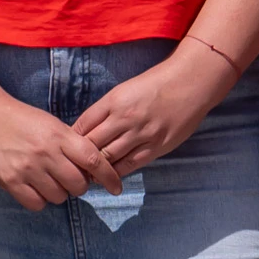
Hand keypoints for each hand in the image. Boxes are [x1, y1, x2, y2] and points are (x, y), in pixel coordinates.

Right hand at [0, 85, 122, 210]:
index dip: (109, 177)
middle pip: (79, 185)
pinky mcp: (10, 181)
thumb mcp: (53, 125)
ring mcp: (27, 168)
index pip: (94, 160)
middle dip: (79, 186)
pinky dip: (40, 200)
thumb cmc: (23, 120)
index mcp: (60, 136)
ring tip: (49, 181)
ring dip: (59, 193)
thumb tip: (93, 170)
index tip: (116, 188)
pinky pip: (36, 204)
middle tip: (69, 179)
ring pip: (59, 196)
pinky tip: (35, 188)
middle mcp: (46, 153)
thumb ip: (72, 145)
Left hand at [72, 44, 234, 175]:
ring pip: (108, 158)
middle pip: (91, 145)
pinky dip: (117, 172)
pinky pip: (130, 164)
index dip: (70, 140)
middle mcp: (125, 118)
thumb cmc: (157, 84)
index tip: (66, 149)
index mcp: (113, 101)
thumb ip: (105, 110)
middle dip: (79, 158)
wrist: (191, 83)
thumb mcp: (124, 90)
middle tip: (71, 167)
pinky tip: (110, 176)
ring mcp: (142, 134)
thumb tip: (86, 131)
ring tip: (87, 175)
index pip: (81, 126)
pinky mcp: (157, 146)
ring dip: (96, 168)